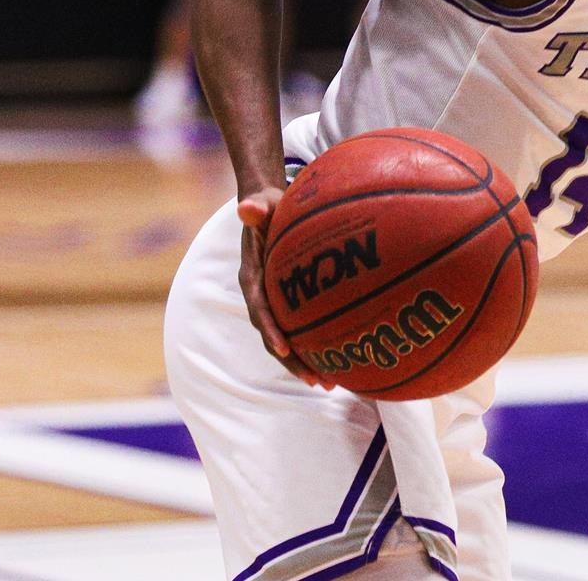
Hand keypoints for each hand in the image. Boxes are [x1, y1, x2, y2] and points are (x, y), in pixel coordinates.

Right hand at [236, 187, 328, 388]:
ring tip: (330, 383)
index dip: (270, 329)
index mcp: (251, 276)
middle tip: (316, 380)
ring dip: (304, 363)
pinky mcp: (288, 302)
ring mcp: (274, 301)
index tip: (284, 349)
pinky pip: (300, 328)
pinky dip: (316, 345)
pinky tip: (342, 360)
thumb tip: (245, 207)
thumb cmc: (268, 204)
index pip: (259, 307)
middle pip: (273, 335)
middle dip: (292, 361)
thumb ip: (257, 207)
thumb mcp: (263, 202)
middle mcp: (260, 294)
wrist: (267, 207)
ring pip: (286, 339)